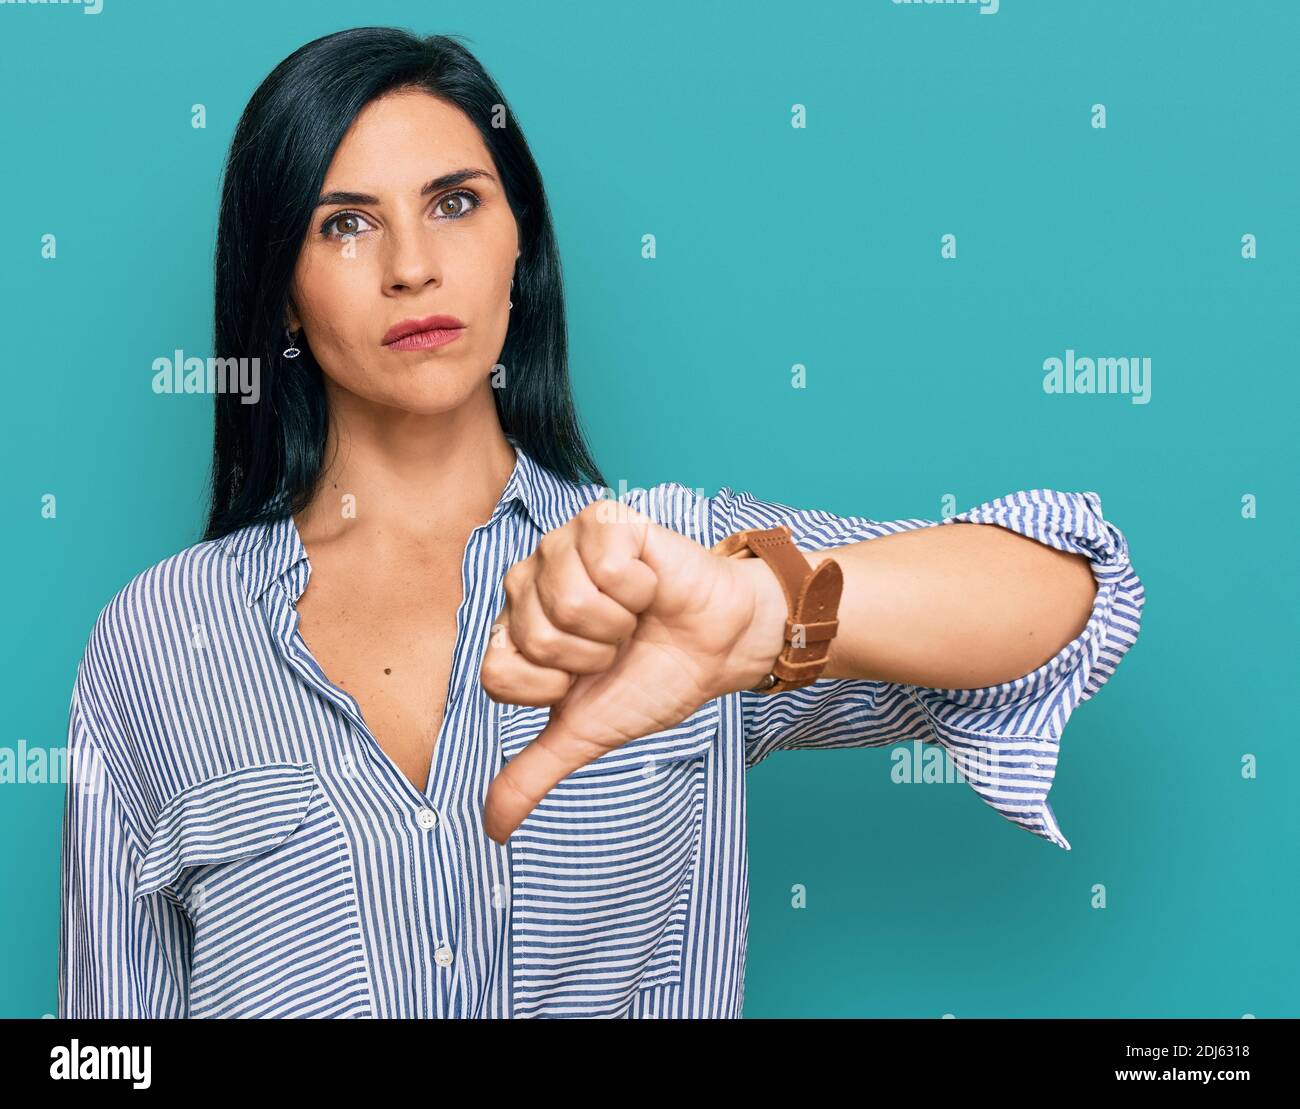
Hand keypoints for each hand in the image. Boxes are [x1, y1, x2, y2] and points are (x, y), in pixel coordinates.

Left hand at [478, 499, 787, 842]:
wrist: (719, 646)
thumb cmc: (653, 679)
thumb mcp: (587, 733)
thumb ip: (533, 773)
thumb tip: (493, 830)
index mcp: (512, 632)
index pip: (498, 673)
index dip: (552, 689)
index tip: (585, 680)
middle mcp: (527, 583)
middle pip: (536, 636)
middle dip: (592, 656)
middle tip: (617, 645)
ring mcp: (562, 546)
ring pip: (568, 600)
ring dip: (618, 622)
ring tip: (633, 615)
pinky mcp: (603, 520)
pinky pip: (608, 565)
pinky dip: (642, 587)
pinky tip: (649, 585)